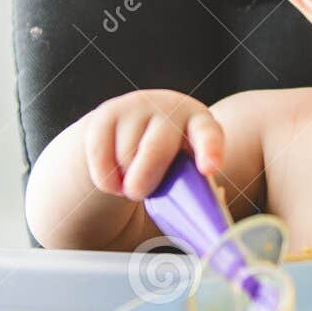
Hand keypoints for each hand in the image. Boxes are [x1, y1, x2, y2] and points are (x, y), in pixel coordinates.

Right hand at [83, 90, 224, 199]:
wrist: (132, 131)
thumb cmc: (169, 160)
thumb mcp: (187, 169)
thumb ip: (199, 188)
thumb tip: (210, 204)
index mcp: (201, 123)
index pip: (209, 134)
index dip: (209, 151)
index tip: (208, 169)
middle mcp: (171, 108)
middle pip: (155, 151)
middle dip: (144, 181)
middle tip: (139, 194)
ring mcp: (138, 106)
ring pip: (125, 156)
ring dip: (124, 181)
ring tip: (132, 178)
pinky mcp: (108, 112)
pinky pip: (100, 155)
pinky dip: (105, 178)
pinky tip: (114, 178)